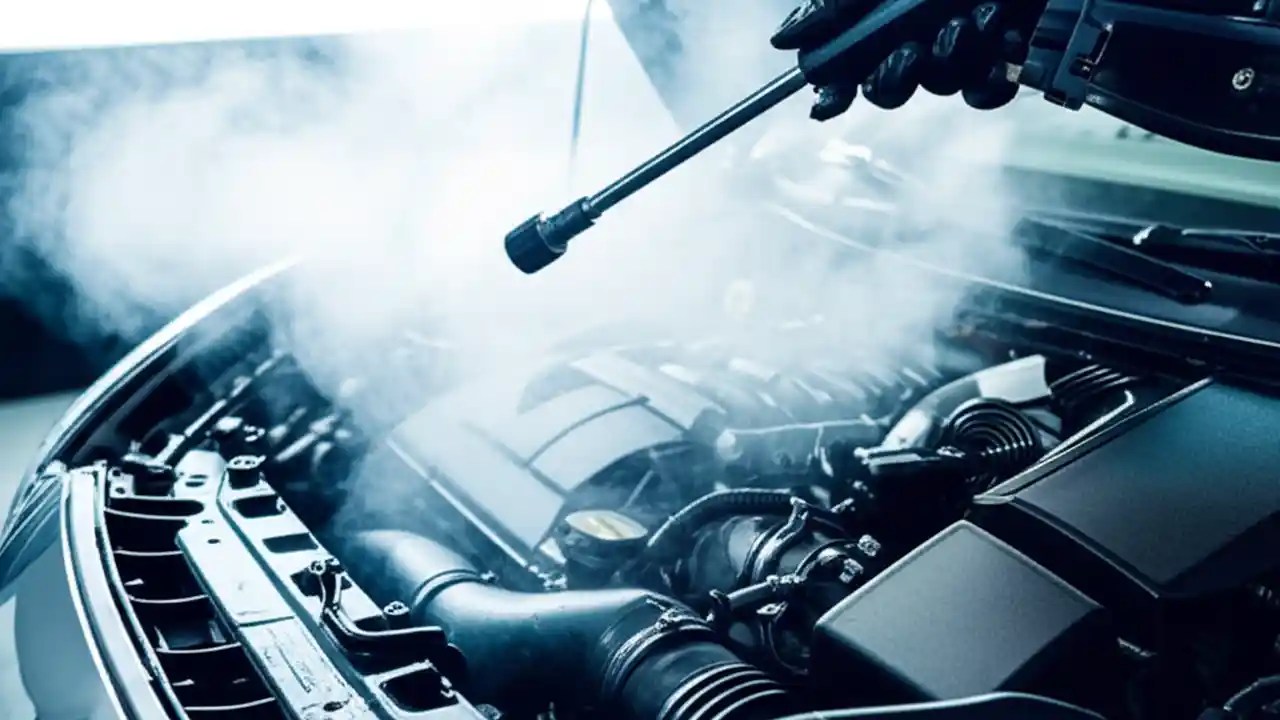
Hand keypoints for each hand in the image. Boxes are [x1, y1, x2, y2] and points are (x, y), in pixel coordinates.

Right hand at [771, 0, 1039, 119]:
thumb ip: (833, 2)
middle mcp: (916, 31)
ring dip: (951, 59)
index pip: (845, 69)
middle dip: (895, 78)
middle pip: (887, 89)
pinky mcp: (1005, 55)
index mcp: (882, 16)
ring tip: (976, 18)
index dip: (834, 91)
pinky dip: (992, 74)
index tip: (830, 99)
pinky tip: (1001, 39)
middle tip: (911, 51)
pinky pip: (987, 92)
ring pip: (939, 85)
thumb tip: (785, 37)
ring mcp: (962, 46)